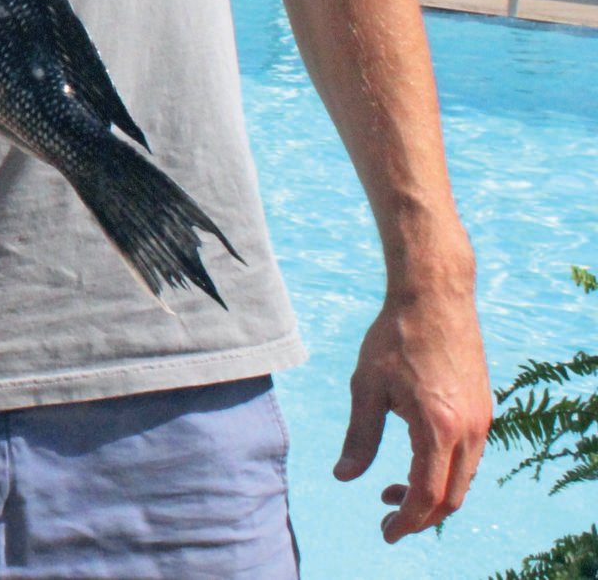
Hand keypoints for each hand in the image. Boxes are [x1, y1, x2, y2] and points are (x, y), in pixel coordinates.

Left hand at [335, 277, 491, 540]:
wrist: (435, 297)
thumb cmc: (394, 338)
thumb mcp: (366, 387)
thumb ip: (359, 437)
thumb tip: (345, 478)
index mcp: (439, 428)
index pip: (427, 495)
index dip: (407, 522)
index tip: (386, 533)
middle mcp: (469, 430)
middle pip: (452, 497)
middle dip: (422, 517)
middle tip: (388, 519)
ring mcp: (482, 420)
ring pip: (464, 480)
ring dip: (434, 495)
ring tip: (393, 491)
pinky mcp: (483, 409)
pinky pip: (470, 458)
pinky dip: (446, 473)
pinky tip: (416, 463)